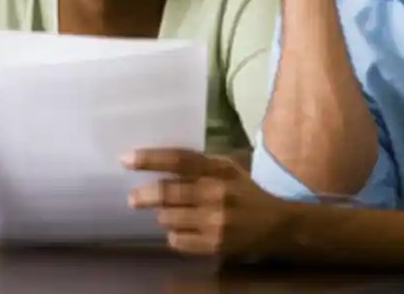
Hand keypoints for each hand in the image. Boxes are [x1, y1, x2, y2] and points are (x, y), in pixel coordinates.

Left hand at [124, 148, 285, 260]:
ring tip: (171, 214)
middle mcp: (215, 193)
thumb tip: (155, 162)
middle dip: (144, 195)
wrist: (277, 224)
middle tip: (133, 198)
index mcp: (218, 169)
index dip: (150, 159)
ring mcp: (215, 221)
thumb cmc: (244, 191)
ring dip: (163, 215)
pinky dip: (174, 235)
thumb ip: (196, 165)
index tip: (126, 159)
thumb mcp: (226, 168)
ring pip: (168, 218)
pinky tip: (184, 230)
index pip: (178, 160)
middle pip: (167, 192)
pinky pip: (177, 240)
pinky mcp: (214, 244)